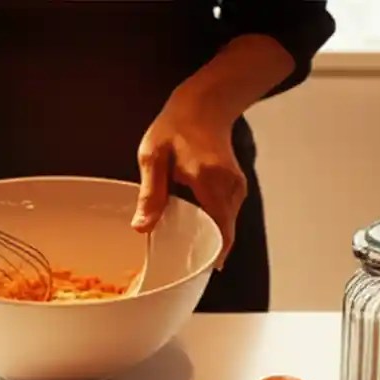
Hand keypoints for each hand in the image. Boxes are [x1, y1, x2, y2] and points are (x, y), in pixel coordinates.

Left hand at [131, 86, 246, 269]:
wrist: (204, 105)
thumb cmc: (176, 127)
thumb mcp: (153, 157)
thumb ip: (150, 194)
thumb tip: (141, 227)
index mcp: (210, 180)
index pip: (220, 230)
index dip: (212, 256)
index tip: (197, 274)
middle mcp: (230, 187)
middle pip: (223, 233)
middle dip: (204, 251)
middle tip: (180, 267)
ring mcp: (237, 187)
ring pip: (226, 226)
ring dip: (206, 237)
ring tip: (183, 248)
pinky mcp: (237, 188)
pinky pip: (226, 216)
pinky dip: (210, 225)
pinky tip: (191, 227)